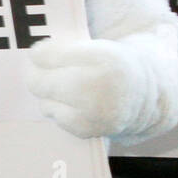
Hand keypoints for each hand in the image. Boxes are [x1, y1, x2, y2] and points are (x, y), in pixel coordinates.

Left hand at [26, 37, 145, 139]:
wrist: (142, 99)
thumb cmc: (114, 69)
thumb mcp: (100, 48)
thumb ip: (69, 48)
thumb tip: (35, 56)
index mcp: (103, 58)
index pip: (52, 56)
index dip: (39, 54)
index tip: (37, 54)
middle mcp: (98, 86)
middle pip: (43, 82)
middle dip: (35, 76)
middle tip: (36, 72)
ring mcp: (93, 112)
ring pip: (46, 102)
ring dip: (48, 96)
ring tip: (64, 90)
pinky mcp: (88, 130)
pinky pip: (57, 118)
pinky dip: (59, 111)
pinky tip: (73, 104)